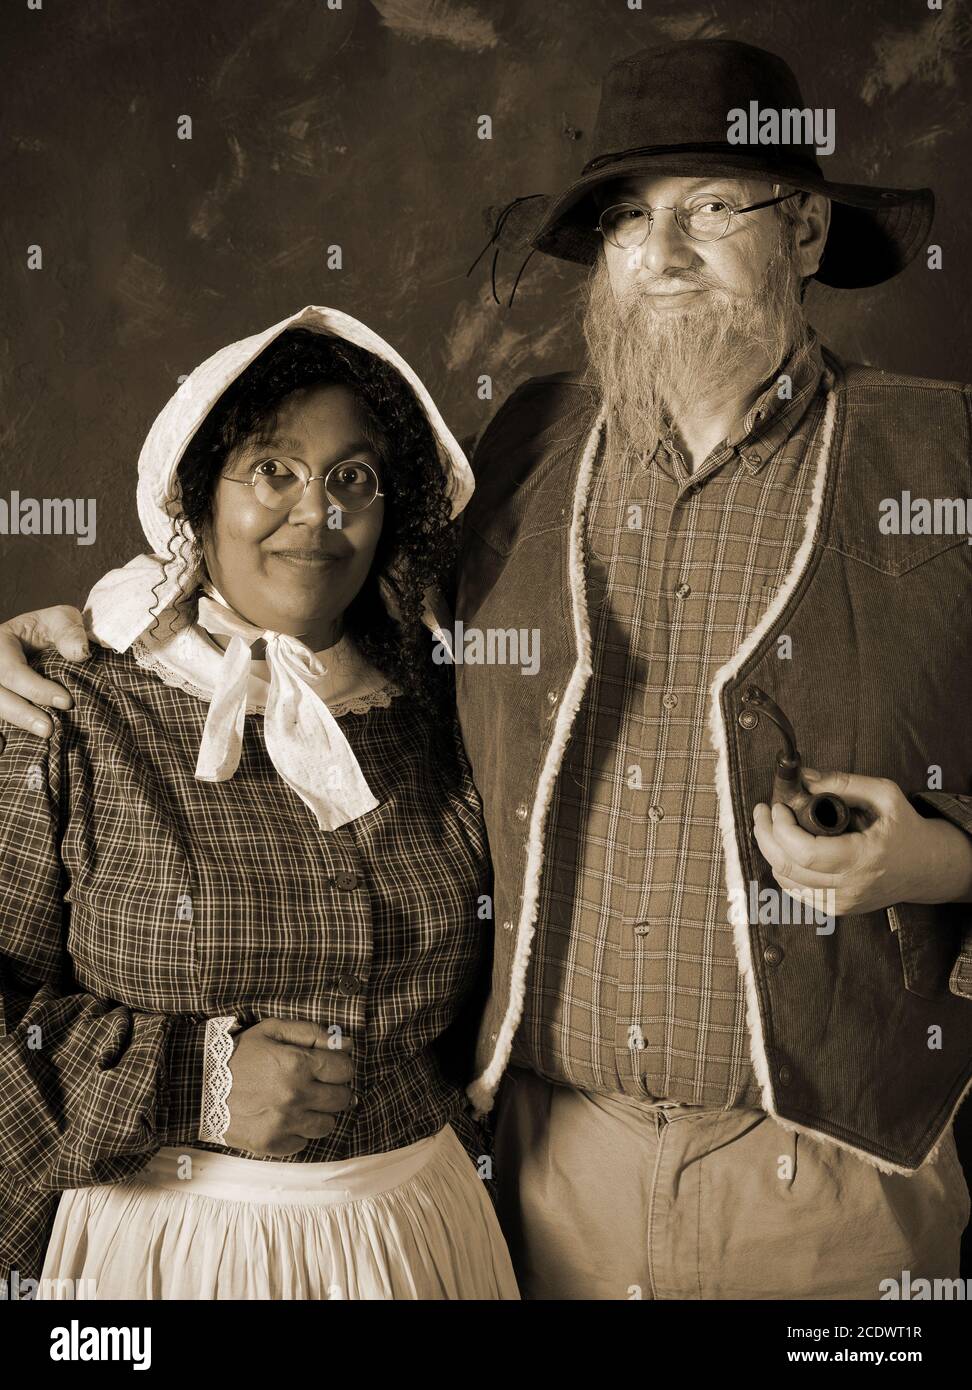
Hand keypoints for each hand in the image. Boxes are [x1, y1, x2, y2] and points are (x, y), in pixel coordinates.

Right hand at [0, 607, 89, 745]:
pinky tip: (7, 748)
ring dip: (14, 725)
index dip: (36, 688)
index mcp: (0, 643)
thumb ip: (69, 633)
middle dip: (21, 714)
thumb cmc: (53, 629)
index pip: (11, 670)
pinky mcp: (0, 701)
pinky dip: (1, 736)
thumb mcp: (62, 619)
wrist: (46, 639)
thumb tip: (79, 654)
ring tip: (41, 738)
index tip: (66, 702)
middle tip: (49, 729)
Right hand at [222, 1019, 354, 1156]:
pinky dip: (298, 1131)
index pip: (345, 1070)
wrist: (199, 1086)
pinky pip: (303, 1142)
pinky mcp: (272, 1144)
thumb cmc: (239, 1054)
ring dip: (319, 1113)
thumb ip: (313, 1034)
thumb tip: (346, 1044)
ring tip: (301, 1102)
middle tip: (317, 1084)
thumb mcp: (273, 1030)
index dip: (340, 1066)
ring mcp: (284, 1123)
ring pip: (327, 1124)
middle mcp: (296, 1096)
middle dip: (334, 1089)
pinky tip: (284, 1117)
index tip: (329, 1067)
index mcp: (298, 1064)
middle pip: (341, 1099)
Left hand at [752, 769, 971, 915]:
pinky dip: (783, 870)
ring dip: (770, 851)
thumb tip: (805, 777)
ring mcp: (843, 902)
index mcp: (863, 858)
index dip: (781, 829)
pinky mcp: (838, 909)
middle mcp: (851, 886)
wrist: (926, 867)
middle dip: (765, 835)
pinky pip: (796, 893)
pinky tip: (783, 849)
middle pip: (788, 867)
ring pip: (787, 882)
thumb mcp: (884, 795)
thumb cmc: (905, 828)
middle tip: (762, 812)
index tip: (776, 806)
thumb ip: (844, 783)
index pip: (804, 852)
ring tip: (770, 826)